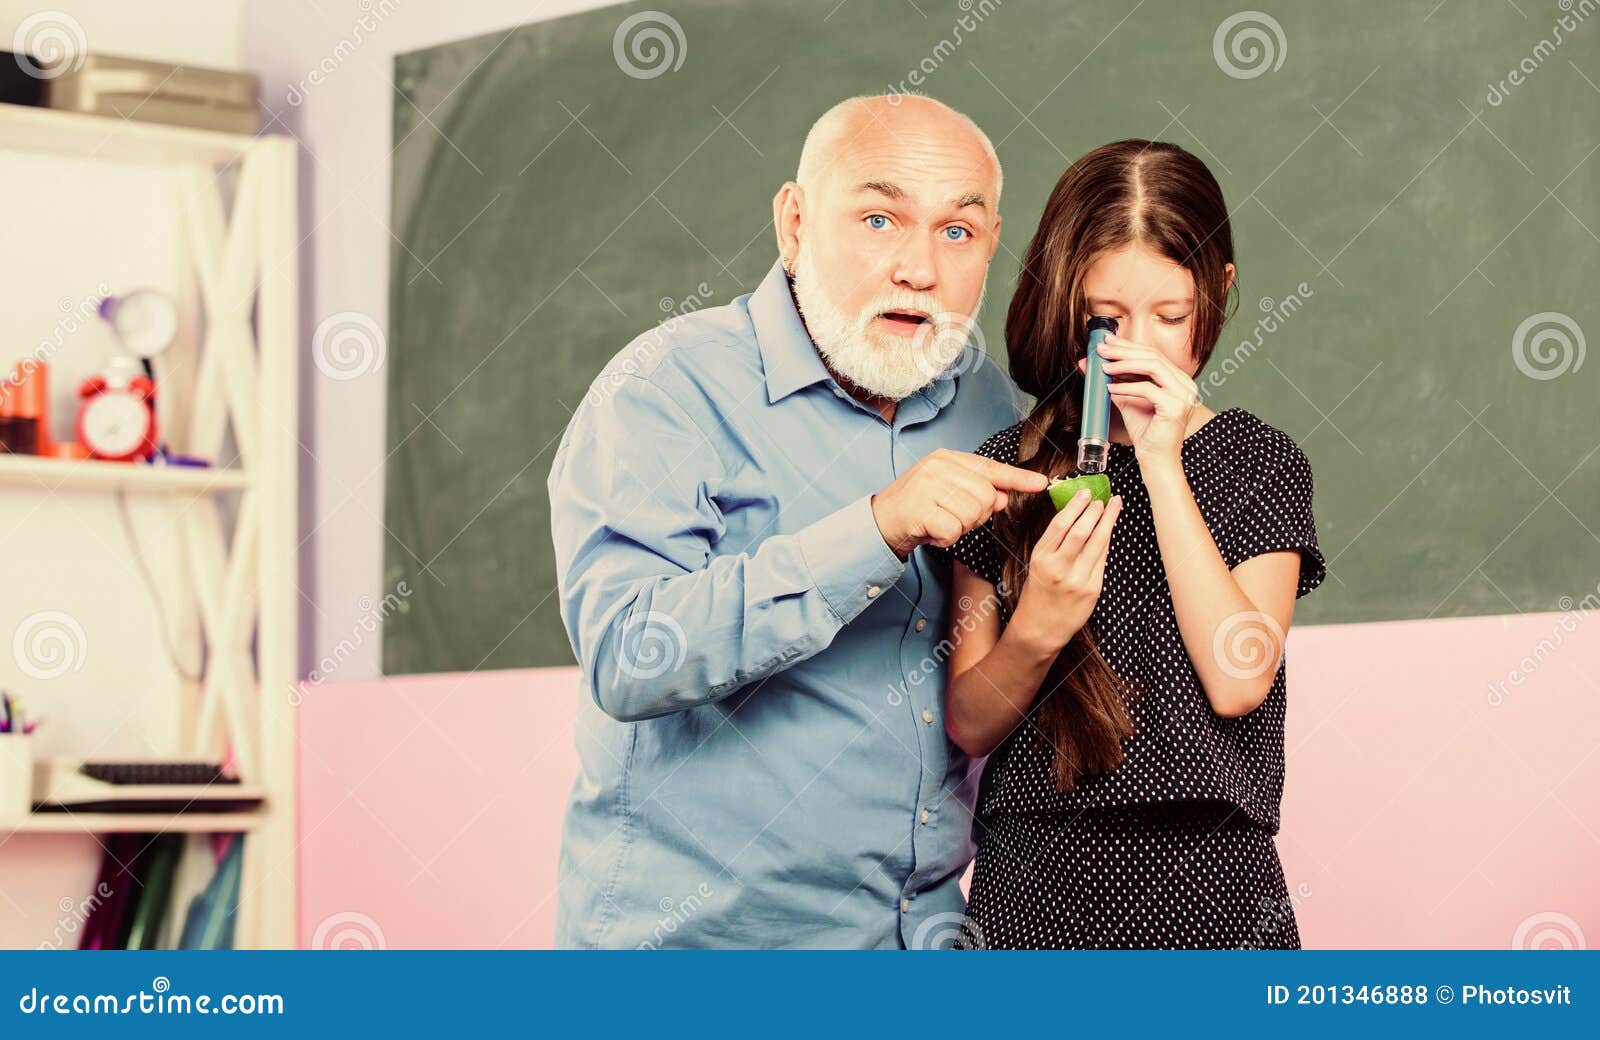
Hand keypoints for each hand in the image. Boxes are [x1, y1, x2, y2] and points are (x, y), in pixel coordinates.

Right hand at [871, 449, 1049, 557]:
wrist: (880, 521)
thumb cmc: (918, 506)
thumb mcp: (948, 492)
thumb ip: (977, 492)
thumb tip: (1002, 498)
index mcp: (948, 458)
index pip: (991, 467)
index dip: (1018, 479)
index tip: (1041, 484)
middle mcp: (938, 466)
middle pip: (986, 496)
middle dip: (977, 516)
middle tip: (954, 518)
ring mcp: (927, 486)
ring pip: (972, 514)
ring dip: (961, 528)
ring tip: (941, 524)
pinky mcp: (920, 509)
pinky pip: (954, 530)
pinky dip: (947, 539)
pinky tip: (932, 533)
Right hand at [1009, 489, 1122, 652]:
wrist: (1040, 628)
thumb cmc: (1039, 594)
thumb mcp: (1038, 564)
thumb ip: (1055, 543)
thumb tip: (1075, 515)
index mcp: (1041, 558)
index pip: (1060, 525)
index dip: (1075, 506)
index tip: (1084, 493)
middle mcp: (1058, 568)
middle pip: (1081, 531)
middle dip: (1095, 511)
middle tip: (1102, 498)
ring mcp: (1077, 579)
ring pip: (1097, 543)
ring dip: (1107, 521)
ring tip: (1113, 507)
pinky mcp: (1092, 589)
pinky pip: (1102, 559)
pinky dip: (1107, 542)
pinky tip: (1110, 530)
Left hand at [1078, 332, 1199, 468]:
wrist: (1155, 459)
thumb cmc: (1144, 431)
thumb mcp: (1126, 398)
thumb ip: (1113, 380)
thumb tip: (1088, 363)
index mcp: (1178, 379)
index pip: (1153, 355)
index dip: (1128, 346)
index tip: (1107, 342)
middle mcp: (1185, 384)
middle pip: (1153, 356)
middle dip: (1124, 351)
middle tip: (1101, 349)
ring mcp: (1184, 394)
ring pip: (1153, 366)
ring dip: (1124, 364)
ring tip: (1103, 367)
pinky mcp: (1176, 406)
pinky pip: (1148, 389)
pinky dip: (1127, 387)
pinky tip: (1110, 388)